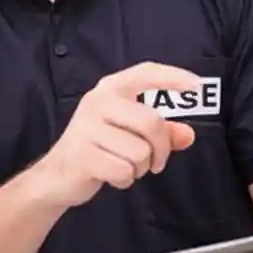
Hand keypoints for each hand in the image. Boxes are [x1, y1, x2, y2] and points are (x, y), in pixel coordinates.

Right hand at [36, 62, 201, 207]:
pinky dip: (124, 180)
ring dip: (140, 168)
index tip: (197, 86)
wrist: (55, 175)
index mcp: (109, 90)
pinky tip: (111, 176)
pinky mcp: (81, 154)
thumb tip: (189, 135)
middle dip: (161, 149)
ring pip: (140, 151)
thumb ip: (162, 133)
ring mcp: (86, 128)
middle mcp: (97, 102)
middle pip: (152, 122)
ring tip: (124, 166)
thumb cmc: (98, 149)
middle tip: (155, 163)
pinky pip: (124, 171)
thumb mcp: (130, 135)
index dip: (172, 77)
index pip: (145, 73)